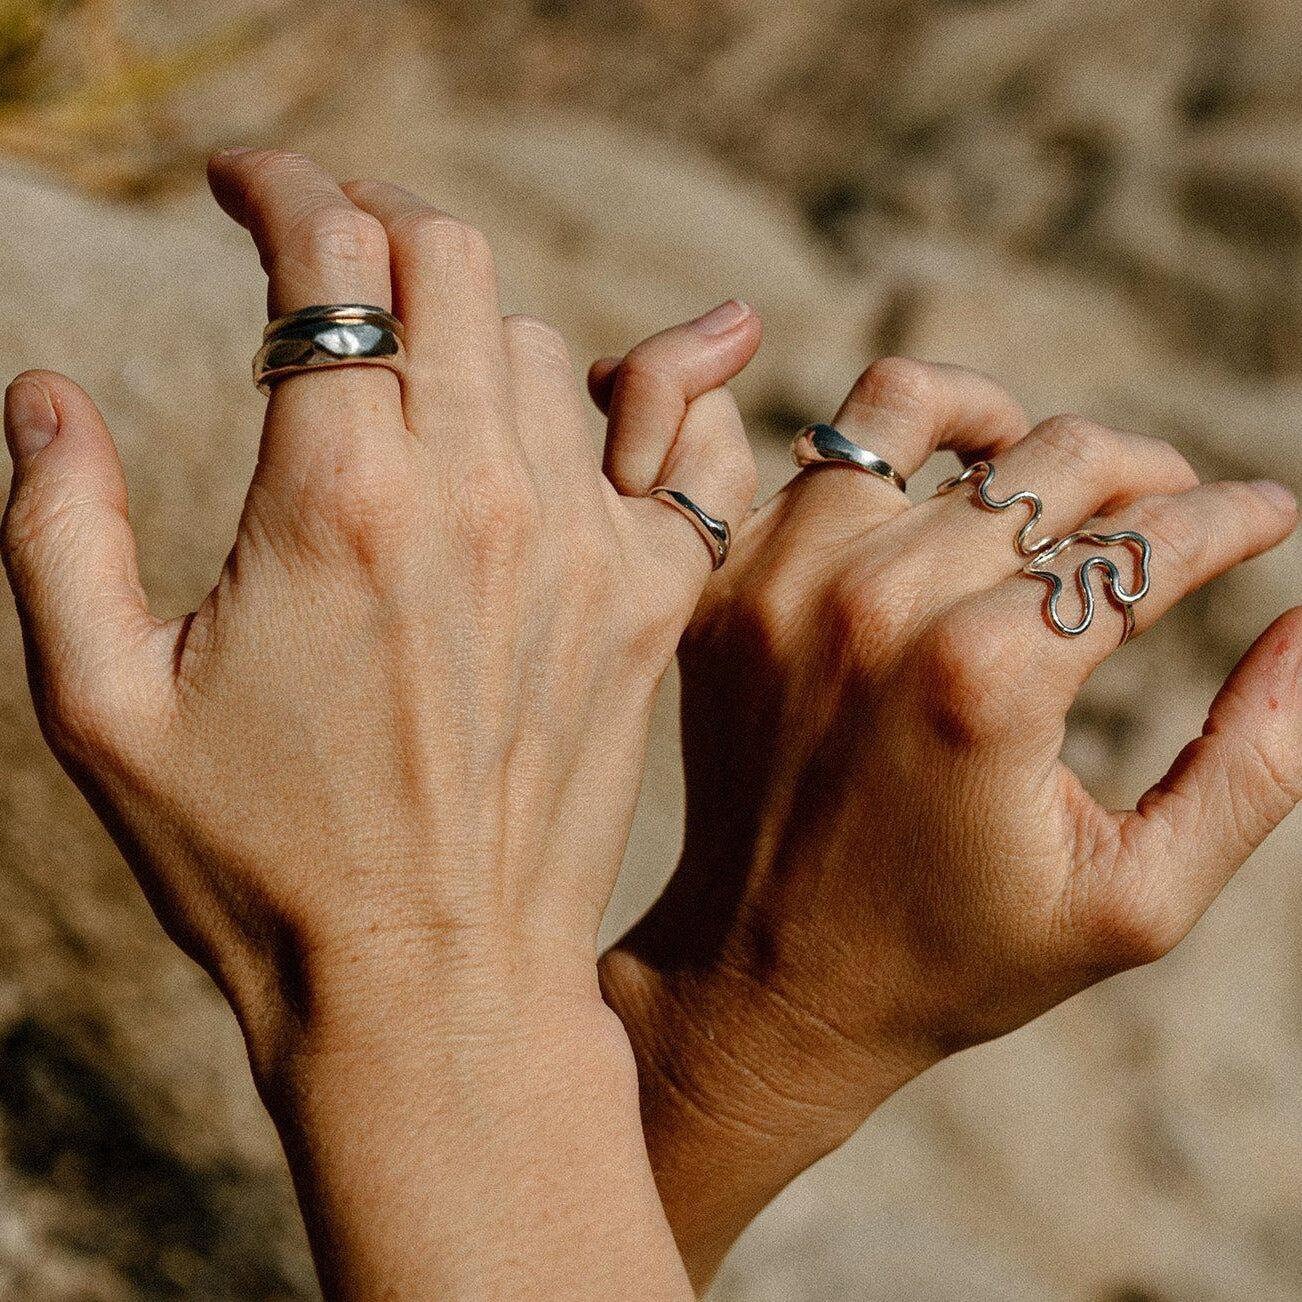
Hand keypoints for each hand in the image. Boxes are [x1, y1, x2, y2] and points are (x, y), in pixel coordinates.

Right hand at [1, 148, 761, 1297]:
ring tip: (420, 382)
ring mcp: (585, 544)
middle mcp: (481, 495)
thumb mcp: (101, 705)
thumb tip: (36, 391)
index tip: (239, 188)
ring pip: (548, 347)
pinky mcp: (652, 603)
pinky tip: (641, 378)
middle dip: (378, 226)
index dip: (277, 187)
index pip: (326, 254)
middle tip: (331, 253)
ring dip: (475, 334)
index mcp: (335, 497)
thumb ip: (57, 526)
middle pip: (451, 260)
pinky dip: (663, 394)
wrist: (434, 989)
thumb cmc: (256, 867)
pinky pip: (690, 445)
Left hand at [594, 355, 1300, 1285]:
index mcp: (988, 682)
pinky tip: (942, 491)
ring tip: (1059, 481)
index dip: (1236, 519)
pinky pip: (823, 452)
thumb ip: (1254, 764)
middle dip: (1151, 474)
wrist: (767, 977)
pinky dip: (895, 446)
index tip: (1274, 514)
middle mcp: (877, 605)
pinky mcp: (731, 585)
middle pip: (1055, 462)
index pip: (1149, 543)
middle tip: (1182, 506)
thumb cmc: (957, 955)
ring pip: (922, 409)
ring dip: (1015, 429)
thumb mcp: (1134, 896)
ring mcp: (786, 582)